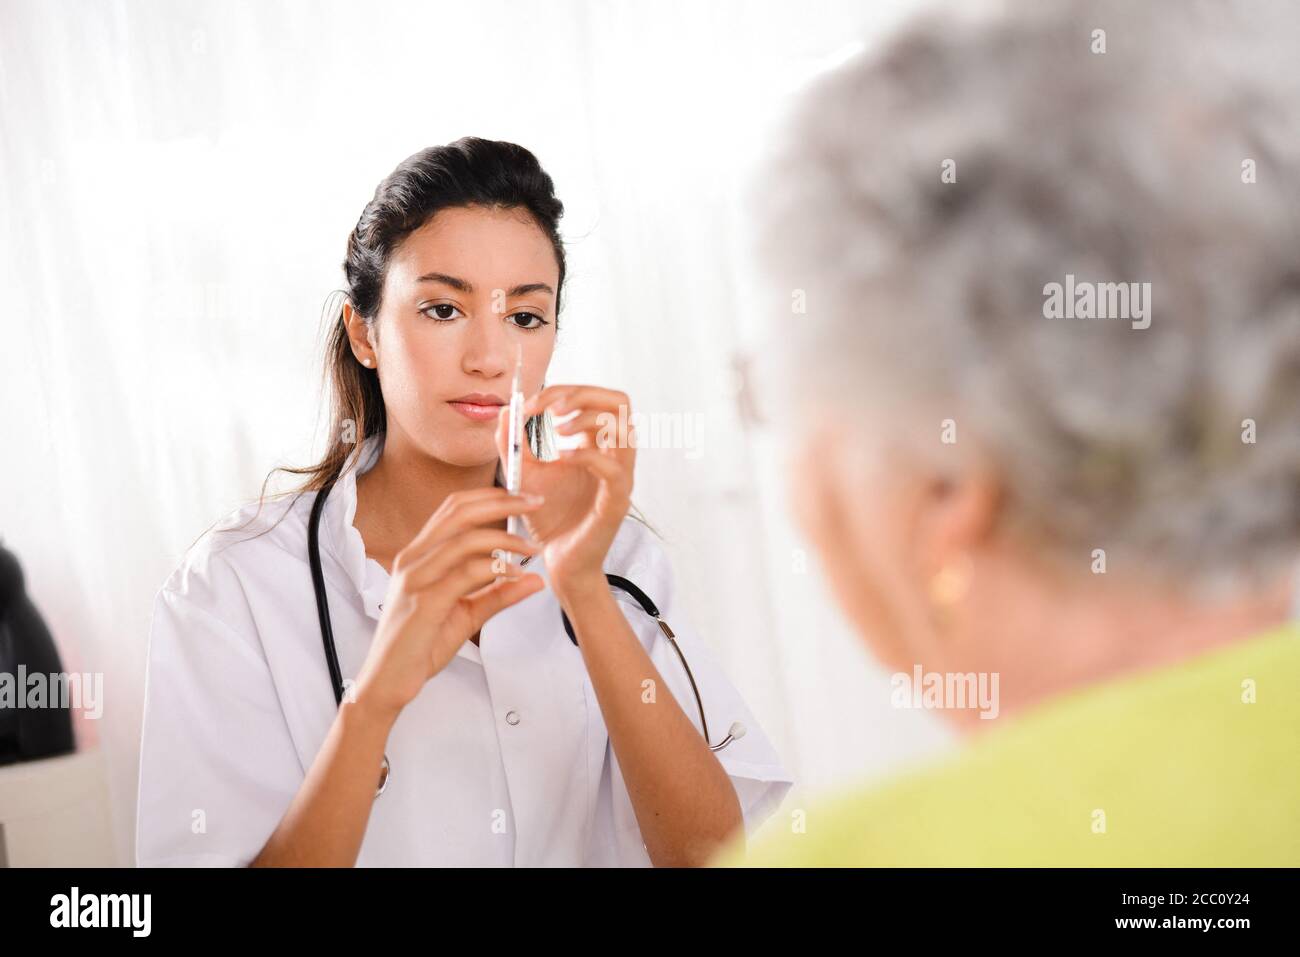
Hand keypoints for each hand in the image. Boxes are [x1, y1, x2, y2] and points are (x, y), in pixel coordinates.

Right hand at [352, 488, 545, 720]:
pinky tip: (516, 575)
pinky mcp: (423, 602)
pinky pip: (464, 574)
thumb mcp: (467, 615)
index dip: (490, 496)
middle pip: (459, 513)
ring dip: (505, 539)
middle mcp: (414, 559)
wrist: (387, 682)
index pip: (454, 509)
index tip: (524, 498)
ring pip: (464, 540)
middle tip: (535, 503)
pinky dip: (495, 569)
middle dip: (502, 502)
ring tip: (531, 547)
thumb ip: (498, 594)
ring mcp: (416, 579)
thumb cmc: (420, 645)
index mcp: (420, 555)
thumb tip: (536, 579)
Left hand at [495, 385, 635, 596]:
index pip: (596, 398)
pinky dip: (586, 456)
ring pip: (625, 428)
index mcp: (598, 444)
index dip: (563, 392)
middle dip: (582, 394)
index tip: (529, 404)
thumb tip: (507, 407)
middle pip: (619, 402)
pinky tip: (560, 457)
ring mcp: (621, 478)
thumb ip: (514, 441)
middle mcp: (615, 456)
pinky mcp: (616, 502)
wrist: (557, 560)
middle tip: (549, 407)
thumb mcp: (524, 472)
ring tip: (558, 428)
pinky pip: (613, 470)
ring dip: (588, 418)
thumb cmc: (548, 516)